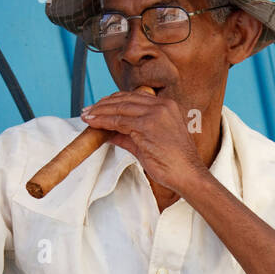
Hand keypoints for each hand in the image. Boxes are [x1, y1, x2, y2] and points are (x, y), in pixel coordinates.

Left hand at [80, 89, 205, 194]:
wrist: (188, 175)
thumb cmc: (173, 164)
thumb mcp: (148, 144)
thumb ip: (128, 136)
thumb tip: (110, 133)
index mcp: (166, 106)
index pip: (133, 98)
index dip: (113, 102)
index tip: (98, 107)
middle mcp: (161, 105)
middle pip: (124, 99)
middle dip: (103, 105)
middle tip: (87, 111)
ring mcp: (155, 114)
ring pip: (120, 107)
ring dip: (99, 112)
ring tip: (86, 116)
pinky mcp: (148, 125)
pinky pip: (119, 120)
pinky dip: (103, 121)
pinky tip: (93, 124)